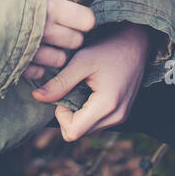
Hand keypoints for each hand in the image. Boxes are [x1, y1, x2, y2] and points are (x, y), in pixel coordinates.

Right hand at [21, 0, 96, 81]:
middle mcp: (46, 31)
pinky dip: (37, 65)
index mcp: (51, 8)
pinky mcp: (20, 65)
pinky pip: (39, 72)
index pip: (87, 20)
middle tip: (59, 28)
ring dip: (55, 52)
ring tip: (44, 41)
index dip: (82, 18)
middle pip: (76, 41)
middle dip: (70, 35)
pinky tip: (31, 54)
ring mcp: (33, 50)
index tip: (76, 16)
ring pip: (60, 60)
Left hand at [30, 22, 151, 141]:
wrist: (137, 43)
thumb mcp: (82, 61)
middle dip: (68, 113)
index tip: (64, 91)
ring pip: (86, 128)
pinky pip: (96, 122)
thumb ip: (60, 82)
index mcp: (107, 106)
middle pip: (78, 132)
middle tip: (72, 86)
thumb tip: (37, 97)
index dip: (61, 114)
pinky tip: (90, 90)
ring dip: (78, 112)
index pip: (72, 131)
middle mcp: (116, 117)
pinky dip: (88, 110)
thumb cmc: (109, 48)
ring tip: (82, 86)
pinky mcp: (121, 114)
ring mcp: (121, 117)